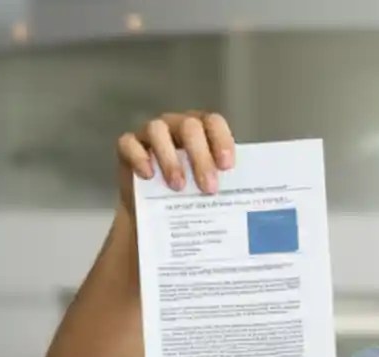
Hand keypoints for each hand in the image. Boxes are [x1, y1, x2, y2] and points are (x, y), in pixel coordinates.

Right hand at [114, 110, 236, 219]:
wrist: (156, 212)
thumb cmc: (191, 192)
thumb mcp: (210, 186)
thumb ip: (224, 183)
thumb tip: (250, 200)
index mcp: (202, 130)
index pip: (214, 122)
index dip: (221, 140)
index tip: (227, 166)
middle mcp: (176, 125)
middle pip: (189, 127)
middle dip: (201, 158)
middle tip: (209, 188)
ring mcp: (150, 133)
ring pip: (158, 130)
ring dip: (170, 159)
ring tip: (178, 186)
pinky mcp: (128, 146)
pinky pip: (129, 143)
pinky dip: (139, 158)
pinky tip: (149, 176)